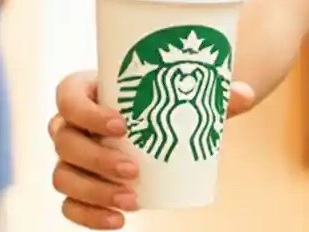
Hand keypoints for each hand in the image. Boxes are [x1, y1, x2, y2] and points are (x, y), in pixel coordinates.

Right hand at [49, 69, 255, 228]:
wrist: (162, 121)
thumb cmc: (167, 98)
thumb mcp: (188, 91)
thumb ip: (217, 91)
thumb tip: (245, 94)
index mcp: (86, 89)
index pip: (67, 96)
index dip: (86, 112)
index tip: (123, 125)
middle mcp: (70, 123)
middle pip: (64, 141)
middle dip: (96, 159)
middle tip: (134, 169)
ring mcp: (71, 156)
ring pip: (62, 175)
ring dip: (94, 191)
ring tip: (132, 200)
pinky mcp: (78, 185)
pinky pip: (68, 204)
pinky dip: (87, 216)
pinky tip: (118, 221)